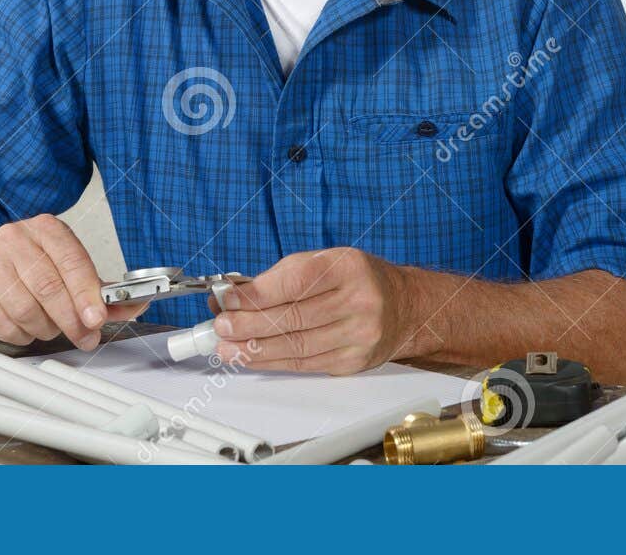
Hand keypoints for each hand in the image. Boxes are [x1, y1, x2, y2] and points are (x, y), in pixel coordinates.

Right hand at [0, 214, 147, 347]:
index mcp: (45, 229)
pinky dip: (23, 335)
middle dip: (72, 320)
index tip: (98, 317)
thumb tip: (132, 305)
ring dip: (47, 328)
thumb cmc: (30, 263)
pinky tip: (28, 326)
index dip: (86, 293)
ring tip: (52, 325)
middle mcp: (15, 240)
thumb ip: (99, 288)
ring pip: (26, 311)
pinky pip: (5, 326)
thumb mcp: (66, 263)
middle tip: (86, 336)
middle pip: (48, 289)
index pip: (70, 260)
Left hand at [209, 248, 411, 374]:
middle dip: (249, 326)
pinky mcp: (353, 362)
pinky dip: (274, 362)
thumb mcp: (325, 262)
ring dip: (254, 350)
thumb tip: (236, 295)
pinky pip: (306, 364)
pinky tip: (253, 358)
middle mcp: (358, 300)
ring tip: (227, 348)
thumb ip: (282, 276)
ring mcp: (359, 335)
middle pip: (294, 318)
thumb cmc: (358, 280)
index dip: (257, 293)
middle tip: (220, 328)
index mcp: (348, 266)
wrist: (404, 307)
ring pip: (296, 346)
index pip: (296, 281)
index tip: (227, 300)